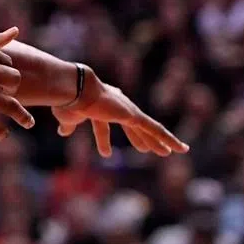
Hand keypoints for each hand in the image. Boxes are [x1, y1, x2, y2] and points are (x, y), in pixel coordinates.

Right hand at [0, 28, 34, 138]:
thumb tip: (15, 32)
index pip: (8, 62)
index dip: (3, 74)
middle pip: (14, 81)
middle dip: (11, 90)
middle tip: (4, 97)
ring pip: (10, 105)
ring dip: (21, 116)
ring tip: (27, 122)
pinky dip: (0, 131)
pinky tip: (1, 135)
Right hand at [53, 69, 188, 157]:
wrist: (76, 90)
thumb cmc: (68, 102)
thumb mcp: (67, 117)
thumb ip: (68, 125)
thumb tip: (62, 132)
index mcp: (98, 106)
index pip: (103, 125)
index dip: (103, 139)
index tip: (105, 153)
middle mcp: (115, 105)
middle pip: (130, 126)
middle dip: (138, 138)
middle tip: (144, 149)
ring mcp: (126, 110)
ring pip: (146, 129)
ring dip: (156, 141)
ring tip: (168, 152)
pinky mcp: (133, 115)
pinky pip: (155, 129)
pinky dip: (168, 139)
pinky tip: (180, 148)